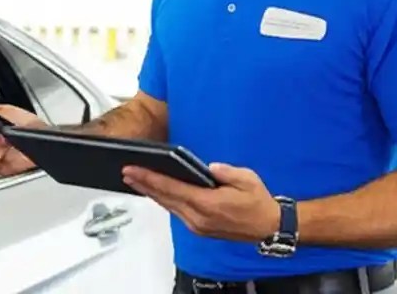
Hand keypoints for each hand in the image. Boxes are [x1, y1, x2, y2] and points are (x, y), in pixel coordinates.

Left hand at [123, 162, 281, 241]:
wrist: (269, 226)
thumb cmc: (259, 202)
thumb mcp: (247, 179)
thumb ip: (226, 172)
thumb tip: (209, 167)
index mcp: (208, 204)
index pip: (171, 189)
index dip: (150, 179)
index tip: (133, 170)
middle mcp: (199, 217)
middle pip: (164, 198)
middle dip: (144, 184)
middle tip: (126, 172)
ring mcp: (198, 225)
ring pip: (168, 206)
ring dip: (151, 193)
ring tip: (136, 180)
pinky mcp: (199, 228)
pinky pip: (176, 212)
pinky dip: (164, 200)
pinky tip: (156, 192)